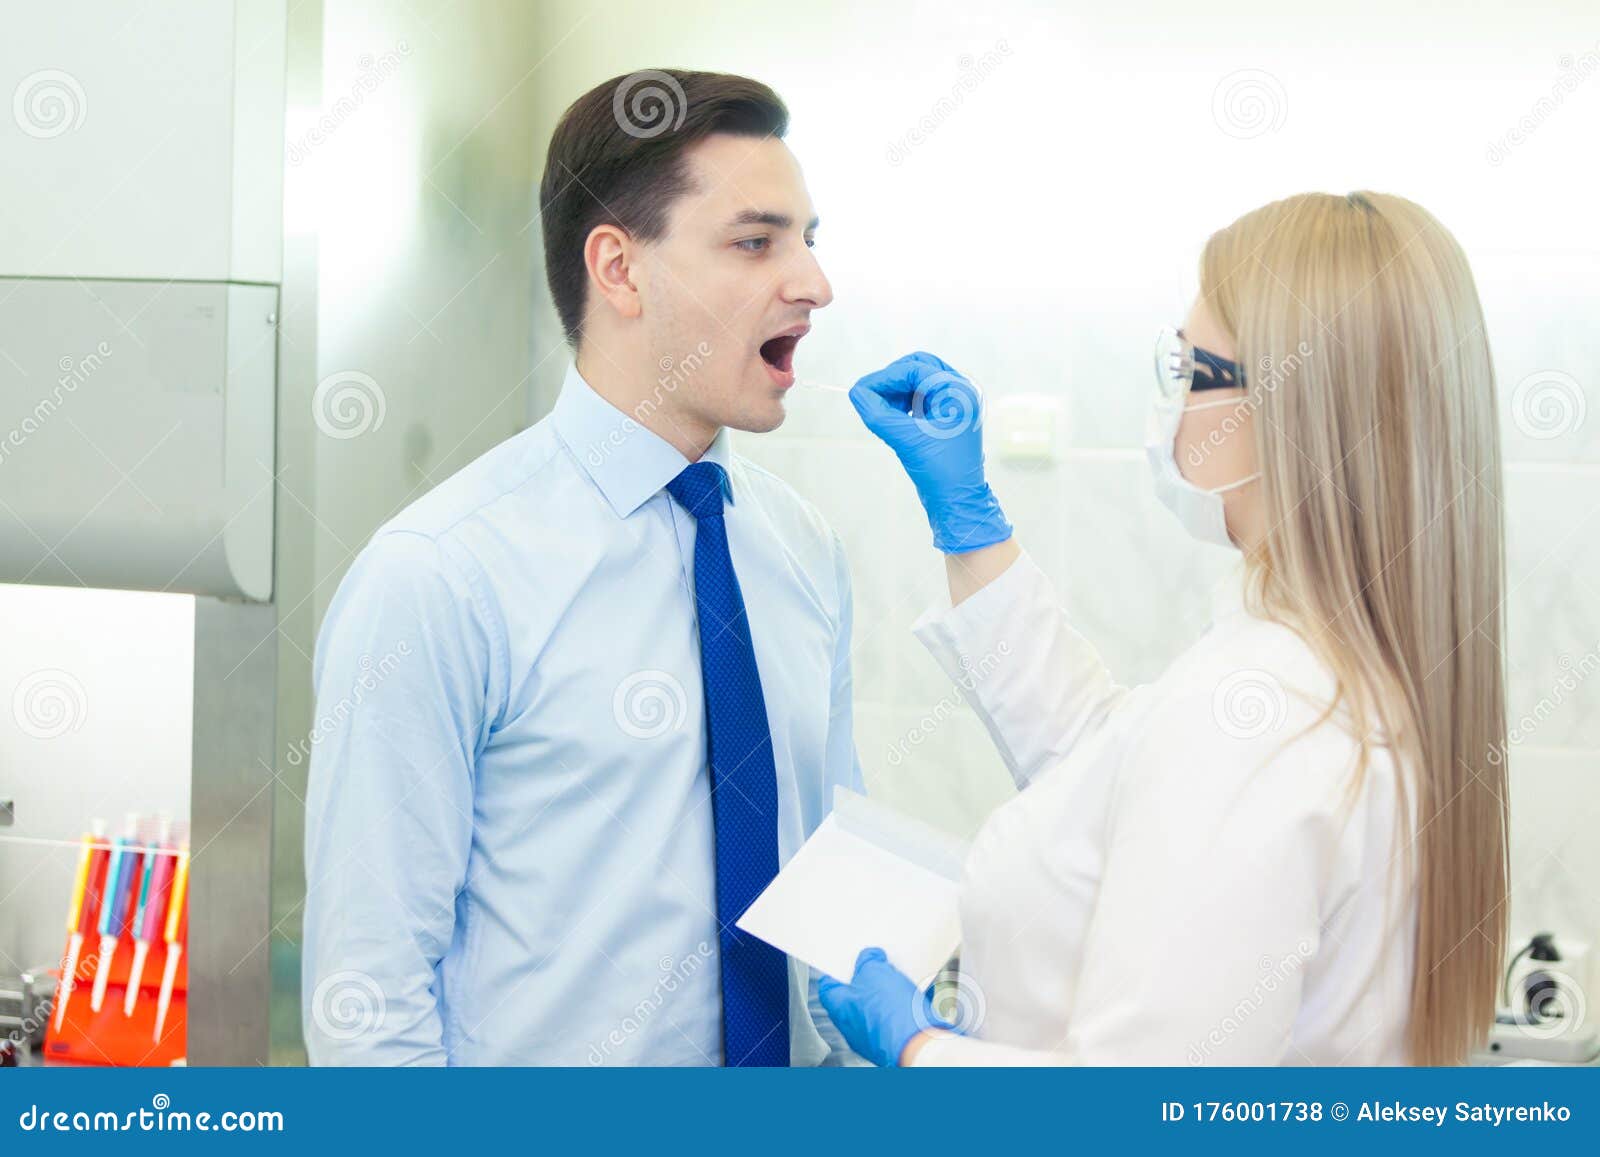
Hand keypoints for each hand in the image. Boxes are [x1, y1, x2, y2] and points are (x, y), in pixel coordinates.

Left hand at [817, 947, 953, 1066]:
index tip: (847, 961)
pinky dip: (897, 1010)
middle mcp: (851, 1028)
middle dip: (865, 981)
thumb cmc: (890, 1013)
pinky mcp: (892, 1043)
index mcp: (839, 1010)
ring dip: (884, 995)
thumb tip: (870, 957)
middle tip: (877, 966)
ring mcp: (871, 1038)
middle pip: (852, 998)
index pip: (828, 988)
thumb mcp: (875, 972)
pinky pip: (890, 1022)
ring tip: (897, 980)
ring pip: (873, 1010)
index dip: (838, 972)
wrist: (918, 1045)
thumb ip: (868, 961)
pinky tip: (909, 999)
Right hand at [849, 352, 1011, 553]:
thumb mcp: (905, 440)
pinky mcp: (946, 415)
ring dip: (896, 391)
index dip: (885, 378)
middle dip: (892, 380)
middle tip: (871, 397)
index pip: (915, 369)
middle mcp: (961, 391)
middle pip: (919, 367)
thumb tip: (857, 392)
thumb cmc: (941, 472)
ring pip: (918, 381)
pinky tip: (891, 417)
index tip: (861, 390)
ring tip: (881, 411)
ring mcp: (955, 403)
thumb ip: (878, 413)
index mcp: (960, 392)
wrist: (958, 502)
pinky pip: (920, 397)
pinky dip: (903, 402)